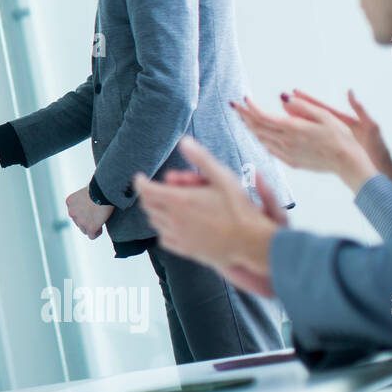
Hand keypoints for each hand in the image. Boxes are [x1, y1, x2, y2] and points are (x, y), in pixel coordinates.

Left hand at [65, 186, 112, 238]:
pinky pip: (92, 236)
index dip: (85, 212)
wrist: (105, 191)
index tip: (92, 209)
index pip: (75, 213)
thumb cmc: (99, 188)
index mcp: (70, 202)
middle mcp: (72, 212)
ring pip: (84, 230)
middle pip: (78, 222)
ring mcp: (80, 221)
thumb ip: (82, 200)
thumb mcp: (85, 191)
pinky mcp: (90, 227)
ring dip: (92, 226)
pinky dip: (97, 232)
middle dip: (87, 220)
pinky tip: (101, 227)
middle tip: (97, 215)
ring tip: (100, 220)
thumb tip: (87, 207)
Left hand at [133, 138, 278, 291]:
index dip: (139, 181)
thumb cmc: (240, 209)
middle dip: (149, 195)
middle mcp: (174, 219)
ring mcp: (179, 236)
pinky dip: (164, 229)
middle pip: (147, 205)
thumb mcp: (223, 177)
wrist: (252, 242)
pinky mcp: (185, 250)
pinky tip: (176, 224)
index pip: (146, 190)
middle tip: (159, 188)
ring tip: (169, 204)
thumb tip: (184, 141)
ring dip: (156, 211)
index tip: (139, 177)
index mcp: (179, 200)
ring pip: (154, 222)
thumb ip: (201, 158)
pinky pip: (164, 239)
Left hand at [231, 94, 374, 191]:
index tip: (243, 98)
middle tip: (234, 105)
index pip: (262, 116)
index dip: (250, 107)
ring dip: (250, 126)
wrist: (347, 163)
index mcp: (293, 128)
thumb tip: (284, 97)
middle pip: (257, 127)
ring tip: (244, 116)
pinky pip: (269, 148)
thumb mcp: (325, 116)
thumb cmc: (340, 136)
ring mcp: (286, 153)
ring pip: (261, 138)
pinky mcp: (290, 161)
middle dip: (243, 115)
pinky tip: (259, 133)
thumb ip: (302, 107)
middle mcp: (286, 141)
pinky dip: (261, 138)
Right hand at [289, 88, 391, 185]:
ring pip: (309, 129)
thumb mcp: (371, 126)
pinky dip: (301, 138)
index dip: (308, 99)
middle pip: (312, 116)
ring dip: (295, 122)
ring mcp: (332, 140)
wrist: (381, 170)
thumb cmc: (378, 150)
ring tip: (281, 117)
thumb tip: (351, 92)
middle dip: (297, 108)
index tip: (294, 92)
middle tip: (282, 101)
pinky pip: (312, 142)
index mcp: (345, 121)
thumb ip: (360, 109)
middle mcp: (336, 129)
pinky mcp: (331, 151)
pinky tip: (290, 137)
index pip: (322, 107)